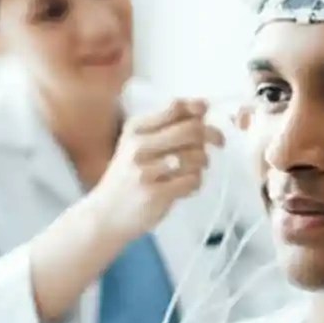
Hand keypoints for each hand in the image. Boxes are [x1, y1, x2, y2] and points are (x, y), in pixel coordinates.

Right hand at [87, 98, 225, 241]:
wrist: (105, 215)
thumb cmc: (127, 178)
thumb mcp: (137, 144)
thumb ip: (166, 126)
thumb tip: (202, 107)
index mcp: (136, 129)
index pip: (175, 107)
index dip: (198, 110)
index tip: (207, 117)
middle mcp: (139, 146)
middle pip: (191, 130)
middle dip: (212, 134)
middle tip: (219, 142)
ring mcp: (146, 171)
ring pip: (197, 156)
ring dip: (203, 163)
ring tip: (193, 170)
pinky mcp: (155, 193)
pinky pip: (193, 180)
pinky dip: (196, 182)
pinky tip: (184, 185)